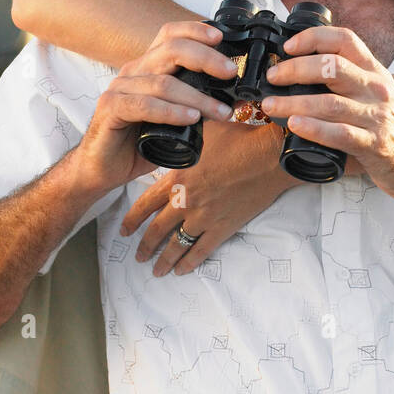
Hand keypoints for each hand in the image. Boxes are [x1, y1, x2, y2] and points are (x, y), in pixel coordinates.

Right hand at [72, 20, 237, 197]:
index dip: (195, 30)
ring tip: (221, 112)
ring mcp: (120, 88)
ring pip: (164, 83)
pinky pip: (144, 105)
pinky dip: (171, 111)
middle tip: (230, 73)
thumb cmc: (140, 141)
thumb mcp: (176, 119)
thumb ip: (198, 104)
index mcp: (149, 67)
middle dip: (206, 59)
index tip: (220, 38)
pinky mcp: (110, 109)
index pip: (170, 35)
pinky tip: (190, 119)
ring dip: (197, 97)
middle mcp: (134, 71)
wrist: (103, 167)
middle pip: (171, 50)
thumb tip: (234, 99)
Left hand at [121, 119, 297, 276]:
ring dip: (164, 259)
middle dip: (145, 245)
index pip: (147, 203)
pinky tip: (181, 270)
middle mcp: (187, 202)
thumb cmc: (240, 139)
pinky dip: (190, 262)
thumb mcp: (205, 129)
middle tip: (138, 256)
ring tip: (156, 270)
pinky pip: (202, 250)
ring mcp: (205, 217)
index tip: (124, 230)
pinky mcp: (224, 226)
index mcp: (178, 178)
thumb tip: (173, 122)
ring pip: (177, 244)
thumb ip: (185, 133)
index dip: (133, 218)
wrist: (269, 157)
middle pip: (158, 229)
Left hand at [259, 26, 393, 204]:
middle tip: (273, 77)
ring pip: (330, 102)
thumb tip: (314, 65)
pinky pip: (340, 133)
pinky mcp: (375, 145)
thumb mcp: (381, 95)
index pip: (345, 40)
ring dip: (294, 103)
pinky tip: (296, 127)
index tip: (289, 46)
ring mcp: (378, 117)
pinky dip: (314, 129)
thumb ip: (354, 79)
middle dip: (295, 69)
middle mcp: (378, 89)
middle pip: (332, 66)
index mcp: (377, 72)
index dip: (314, 38)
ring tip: (270, 106)